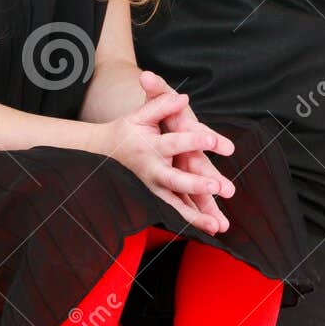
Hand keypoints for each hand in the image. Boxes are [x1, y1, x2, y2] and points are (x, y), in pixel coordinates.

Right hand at [95, 86, 235, 234]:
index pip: (174, 143)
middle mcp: (153, 171)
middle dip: (194, 184)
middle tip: (214, 186)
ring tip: (217, 224)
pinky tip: (213, 228)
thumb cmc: (128, 130)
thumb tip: (183, 97)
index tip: (212, 141)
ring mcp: (156, 187)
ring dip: (196, 215)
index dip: (193, 140)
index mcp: (150, 148)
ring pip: (177, 204)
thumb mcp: (140, 114)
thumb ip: (161, 104)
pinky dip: (194, 221)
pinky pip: (179, 210)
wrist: (107, 151)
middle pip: (174, 180)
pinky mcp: (161, 196)